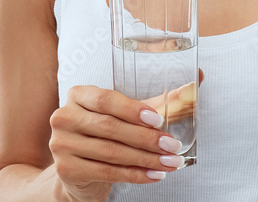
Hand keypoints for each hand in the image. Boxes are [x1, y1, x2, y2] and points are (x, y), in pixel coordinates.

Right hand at [49, 71, 203, 199]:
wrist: (78, 168)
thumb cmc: (105, 134)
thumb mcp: (126, 115)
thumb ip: (157, 102)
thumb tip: (196, 82)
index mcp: (78, 94)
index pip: (106, 99)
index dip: (133, 110)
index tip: (158, 120)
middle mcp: (64, 116)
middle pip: (110, 127)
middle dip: (146, 139)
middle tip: (173, 146)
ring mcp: (61, 144)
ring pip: (111, 152)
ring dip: (146, 159)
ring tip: (170, 163)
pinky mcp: (66, 169)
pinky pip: (107, 172)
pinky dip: (135, 175)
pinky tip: (154, 175)